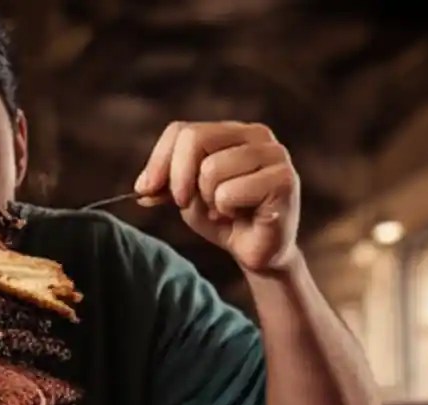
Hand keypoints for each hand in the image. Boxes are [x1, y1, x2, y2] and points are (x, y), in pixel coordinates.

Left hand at [134, 121, 300, 272]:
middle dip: (179, 180)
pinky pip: (229, 192)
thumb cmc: (223, 219)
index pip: (182, 130)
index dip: (159, 161)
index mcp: (232, 131)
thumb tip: (143, 187)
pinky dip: (226, 210)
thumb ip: (165, 184)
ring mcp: (274, 154)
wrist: (256, 251)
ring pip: (211, 169)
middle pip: (194, 140)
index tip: (145, 190)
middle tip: (187, 203)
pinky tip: (241, 216)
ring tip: (224, 210)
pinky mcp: (284, 180)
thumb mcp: (185, 196)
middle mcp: (257, 135)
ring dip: (209, 200)